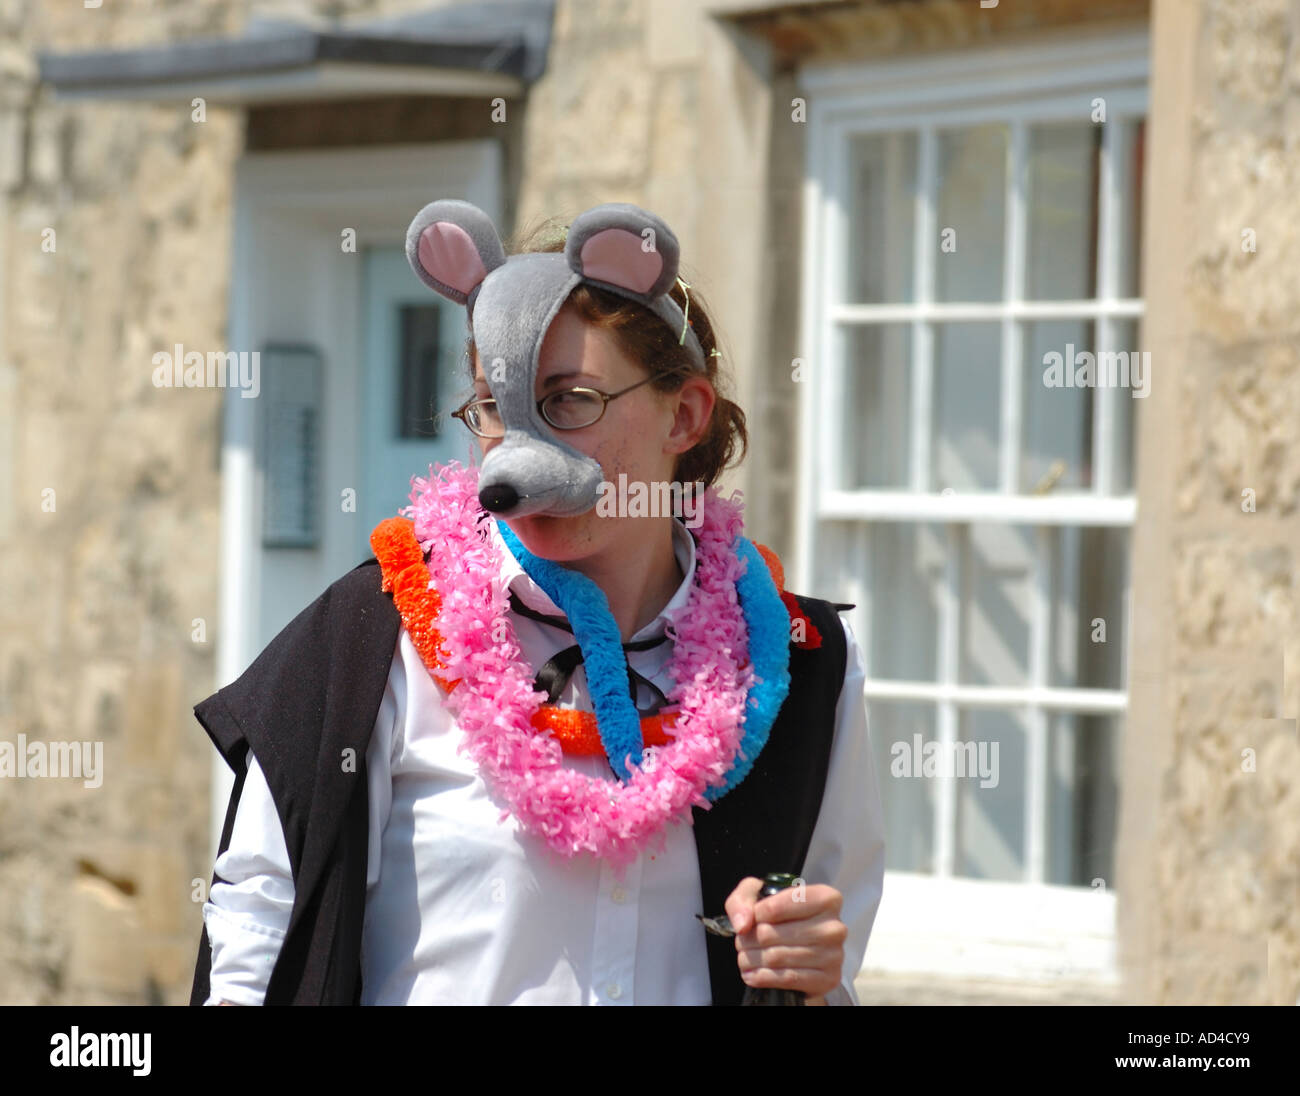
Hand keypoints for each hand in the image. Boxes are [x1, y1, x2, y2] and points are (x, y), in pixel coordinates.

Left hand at [725, 876, 846, 1001]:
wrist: (800, 951)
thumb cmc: (780, 917)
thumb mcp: (758, 896)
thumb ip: (743, 900)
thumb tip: (743, 924)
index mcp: (826, 898)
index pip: (781, 904)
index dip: (758, 913)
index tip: (753, 918)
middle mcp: (834, 926)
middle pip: (772, 933)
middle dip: (749, 939)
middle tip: (742, 942)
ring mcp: (834, 955)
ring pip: (776, 957)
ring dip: (751, 959)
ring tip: (745, 957)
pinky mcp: (829, 979)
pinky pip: (787, 978)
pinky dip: (762, 977)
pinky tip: (752, 974)